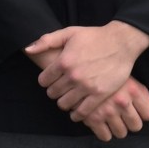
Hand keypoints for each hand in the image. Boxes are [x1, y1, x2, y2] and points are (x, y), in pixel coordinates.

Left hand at [26, 21, 148, 119]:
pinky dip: (77, 115)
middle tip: (60, 89)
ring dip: (64, 102)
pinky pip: (82, 112)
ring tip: (68, 98)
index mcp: (64, 61)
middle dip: (54, 92)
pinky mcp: (99, 95)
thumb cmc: (94, 36)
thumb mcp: (69, 33)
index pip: (43, 81)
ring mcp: (86, 87)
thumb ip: (47, 41)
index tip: (51, 80)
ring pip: (64, 104)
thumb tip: (28, 49)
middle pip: (53, 93)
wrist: (121, 42)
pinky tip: (76, 112)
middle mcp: (73, 76)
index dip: (45, 81)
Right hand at [80, 77, 148, 140]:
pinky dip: (104, 133)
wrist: (81, 71)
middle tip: (124, 117)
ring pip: (121, 133)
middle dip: (131, 122)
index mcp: (133, 91)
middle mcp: (122, 102)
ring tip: (112, 120)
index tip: (137, 111)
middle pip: (136, 126)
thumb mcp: (128, 79)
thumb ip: (143, 93)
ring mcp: (107, 111)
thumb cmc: (108, 74)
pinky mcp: (92, 118)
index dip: (144, 114)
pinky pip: (105, 136)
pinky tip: (102, 124)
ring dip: (118, 128)